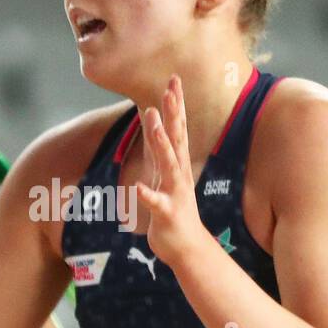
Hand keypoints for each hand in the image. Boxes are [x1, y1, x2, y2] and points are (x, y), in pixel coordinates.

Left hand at [133, 74, 214, 271]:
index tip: (173, 79)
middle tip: (170, 88)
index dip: (176, 104)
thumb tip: (157, 128)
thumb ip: (164, 153)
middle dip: (173, 113)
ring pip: (168, 164)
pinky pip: (157, 203)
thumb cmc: (175, 211)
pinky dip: (148, 195)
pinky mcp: (167, 214)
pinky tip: (139, 188)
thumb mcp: (169, 178)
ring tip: (154, 122)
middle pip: (177, 138)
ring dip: (161, 143)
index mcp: (178, 165)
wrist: (188, 249)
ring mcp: (175, 193)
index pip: (178, 129)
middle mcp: (179, 174)